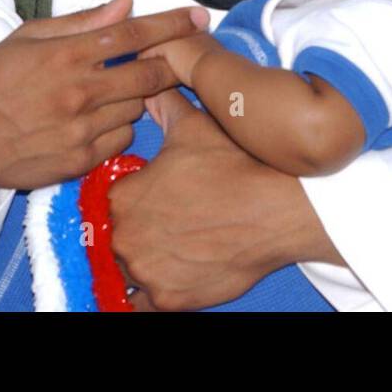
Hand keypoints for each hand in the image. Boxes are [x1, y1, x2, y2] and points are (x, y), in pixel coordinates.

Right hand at [0, 0, 208, 289]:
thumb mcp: (26, 38)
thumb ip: (80, 22)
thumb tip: (125, 4)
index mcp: (67, 55)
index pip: (135, 33)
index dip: (173, 23)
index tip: (200, 16)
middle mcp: (80, 92)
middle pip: (151, 74)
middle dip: (169, 63)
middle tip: (173, 57)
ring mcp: (82, 130)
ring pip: (139, 108)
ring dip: (137, 96)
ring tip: (111, 91)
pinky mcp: (80, 161)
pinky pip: (122, 139)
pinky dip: (119, 127)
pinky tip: (97, 119)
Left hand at [109, 89, 342, 311]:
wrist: (276, 208)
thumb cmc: (234, 165)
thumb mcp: (193, 126)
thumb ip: (163, 107)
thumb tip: (149, 89)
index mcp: (122, 196)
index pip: (115, 202)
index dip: (138, 199)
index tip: (160, 198)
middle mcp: (125, 237)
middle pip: (120, 238)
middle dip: (141, 231)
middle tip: (175, 223)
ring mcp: (145, 273)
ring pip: (132, 270)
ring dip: (148, 261)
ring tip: (180, 246)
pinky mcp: (167, 300)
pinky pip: (144, 302)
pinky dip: (157, 291)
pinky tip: (178, 273)